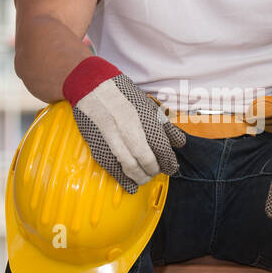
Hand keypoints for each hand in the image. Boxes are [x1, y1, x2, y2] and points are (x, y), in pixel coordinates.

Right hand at [62, 56, 186, 192]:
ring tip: (145, 178)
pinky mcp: (99, 145)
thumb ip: (166, 126)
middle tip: (156, 171)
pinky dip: (123, 180)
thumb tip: (180, 143)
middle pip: (148, 160)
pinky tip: (130, 186)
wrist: (92, 86)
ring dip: (141, 177)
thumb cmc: (122, 95)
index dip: (169, 162)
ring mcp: (114, 139)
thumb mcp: (149, 105)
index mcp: (146, 119)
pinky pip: (113, 169)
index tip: (171, 168)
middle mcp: (131, 129)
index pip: (163, 149)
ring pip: (131, 167)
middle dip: (155, 170)